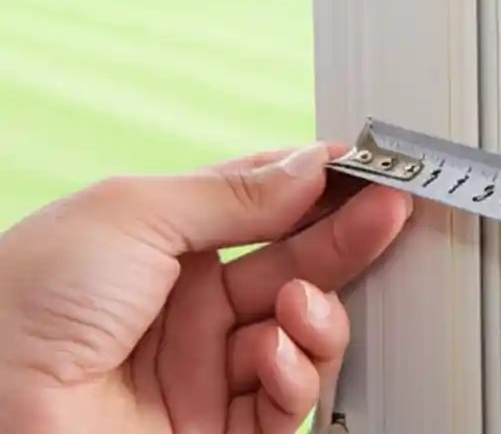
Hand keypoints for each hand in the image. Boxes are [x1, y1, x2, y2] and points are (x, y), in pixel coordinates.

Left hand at [0, 143, 412, 432]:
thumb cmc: (22, 304)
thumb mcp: (132, 214)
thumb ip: (235, 193)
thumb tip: (311, 164)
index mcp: (165, 243)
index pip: (267, 204)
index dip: (320, 185)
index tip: (368, 168)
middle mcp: (191, 305)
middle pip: (298, 264)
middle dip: (347, 237)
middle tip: (392, 210)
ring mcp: (206, 370)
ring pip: (303, 335)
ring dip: (318, 314)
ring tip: (302, 302)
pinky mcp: (218, 431)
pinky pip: (286, 400)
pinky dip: (294, 374)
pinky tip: (274, 352)